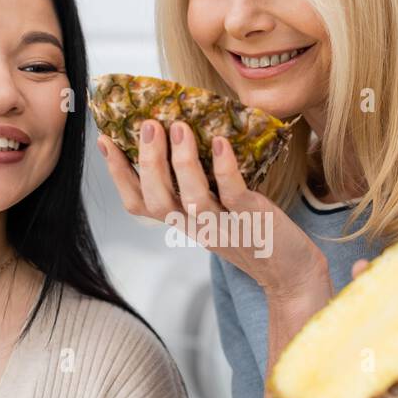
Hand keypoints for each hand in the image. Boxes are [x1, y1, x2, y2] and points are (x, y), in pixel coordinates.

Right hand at [98, 120, 328, 304]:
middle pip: (158, 202)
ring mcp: (224, 225)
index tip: (105, 141)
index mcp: (183, 223)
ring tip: (179, 127)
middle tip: (148, 125)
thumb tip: (182, 138)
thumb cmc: (254, 235)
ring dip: (182, 163)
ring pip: (192, 200)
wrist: (291, 272)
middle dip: (148, 163)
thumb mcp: (216, 215)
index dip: (119, 175)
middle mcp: (197, 227)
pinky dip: (225, 169)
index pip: (139, 204)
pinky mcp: (252, 220)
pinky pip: (234, 195)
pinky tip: (220, 143)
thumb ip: (197, 189)